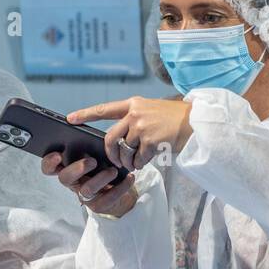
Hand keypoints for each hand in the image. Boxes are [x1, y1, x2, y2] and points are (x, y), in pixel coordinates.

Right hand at [42, 152, 137, 216]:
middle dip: (77, 168)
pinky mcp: (98, 205)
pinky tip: (128, 177)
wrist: (119, 192)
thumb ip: (88, 147)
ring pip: (86, 189)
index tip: (59, 154)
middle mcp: (73, 182)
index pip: (49, 168)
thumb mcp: (94, 154)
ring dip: (100, 178)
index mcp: (68, 168)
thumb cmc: (103, 168)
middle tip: (92, 161)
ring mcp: (84, 195)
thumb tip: (90, 133)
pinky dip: (120, 187)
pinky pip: (107, 199)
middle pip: (65, 178)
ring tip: (113, 171)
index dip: (49, 162)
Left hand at [68, 97, 192, 170]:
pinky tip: (147, 162)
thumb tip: (119, 141)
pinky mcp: (150, 140)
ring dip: (128, 162)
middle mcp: (135, 114)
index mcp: (133, 104)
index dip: (85, 114)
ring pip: (124, 151)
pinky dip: (140, 164)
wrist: (197, 122)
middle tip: (116, 161)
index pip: (104, 109)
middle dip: (110, 154)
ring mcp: (142, 126)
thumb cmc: (175, 119)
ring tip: (135, 163)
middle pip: (109, 138)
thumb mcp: (152, 111)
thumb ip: (134, 120)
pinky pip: (137, 159)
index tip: (71, 119)